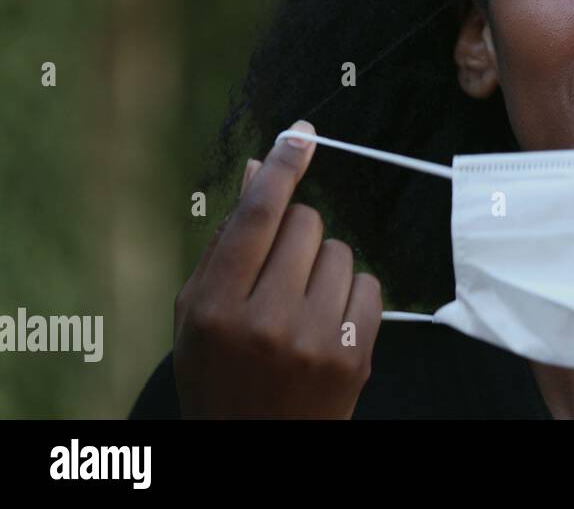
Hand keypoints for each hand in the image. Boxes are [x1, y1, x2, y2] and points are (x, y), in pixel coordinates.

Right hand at [172, 120, 381, 417]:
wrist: (257, 446)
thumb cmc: (221, 373)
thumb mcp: (197, 314)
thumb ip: (224, 243)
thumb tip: (257, 171)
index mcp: (215, 308)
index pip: (256, 217)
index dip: (282, 168)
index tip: (302, 134)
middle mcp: (265, 322)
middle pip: (306, 225)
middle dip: (297, 234)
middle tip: (281, 269)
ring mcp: (315, 340)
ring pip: (341, 251)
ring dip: (324, 266)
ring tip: (301, 305)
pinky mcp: (354, 355)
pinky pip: (369, 285)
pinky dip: (351, 295)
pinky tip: (328, 323)